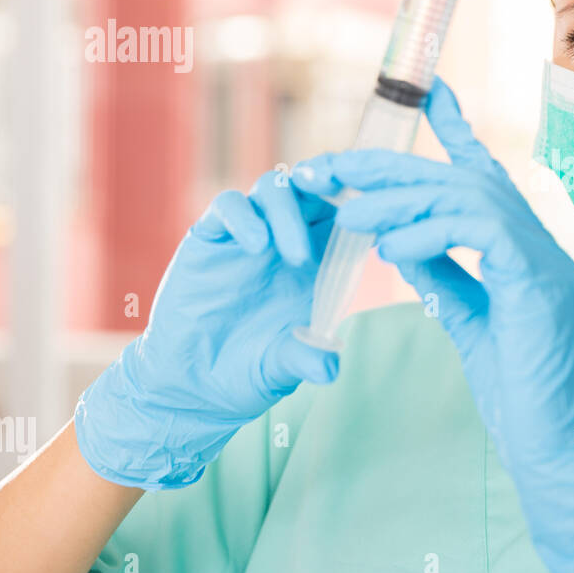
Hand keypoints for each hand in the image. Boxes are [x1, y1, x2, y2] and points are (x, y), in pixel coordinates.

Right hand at [73, 169, 340, 490]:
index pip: (348, 219)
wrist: (190, 384)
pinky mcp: (210, 237)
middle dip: (332, 188)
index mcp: (319, 266)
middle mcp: (286, 242)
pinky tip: (256, 245)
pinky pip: (229, 206)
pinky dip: (245, 217)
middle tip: (346, 211)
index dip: (365, 207)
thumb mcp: (283, 368)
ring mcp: (248, 236)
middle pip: (315, 190)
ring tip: (297, 256)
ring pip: (275, 190)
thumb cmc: (247, 373)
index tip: (383, 213)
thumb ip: (305, 358)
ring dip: (290, 211)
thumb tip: (330, 367)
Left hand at [292, 78, 573, 572]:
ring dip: (403, 200)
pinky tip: (392, 251)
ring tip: (350, 214)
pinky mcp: (538, 283)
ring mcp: (544, 260)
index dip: (457, 130)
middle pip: (466, 178)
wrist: (558, 444)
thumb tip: (403, 242)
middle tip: (339, 168)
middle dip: (398, 167)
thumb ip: (444, 277)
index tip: (428, 92)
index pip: (486, 176)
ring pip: (471, 197)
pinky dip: (430, 234)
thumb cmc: (520, 390)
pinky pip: (481, 233)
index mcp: (523, 249)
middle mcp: (539, 243)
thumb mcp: (469, 321)